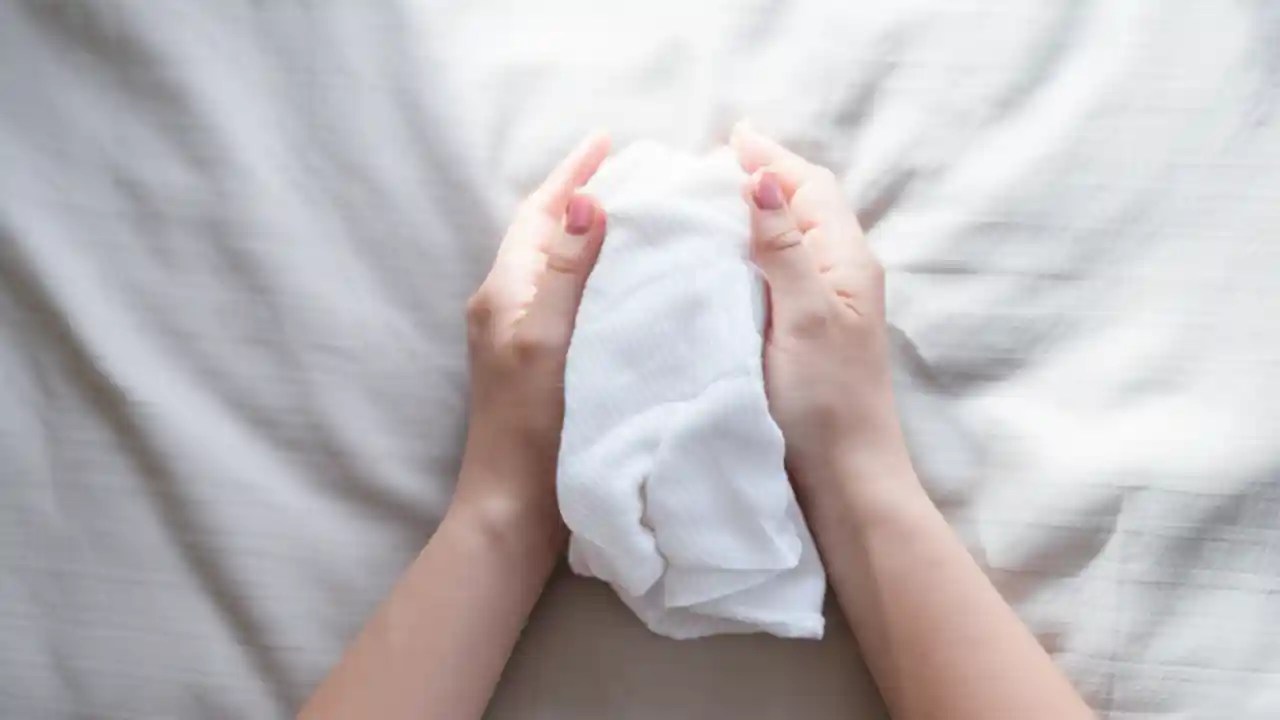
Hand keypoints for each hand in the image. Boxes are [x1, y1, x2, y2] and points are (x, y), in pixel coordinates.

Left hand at [454, 133, 609, 553]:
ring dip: (591, 232)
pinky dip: (596, 272)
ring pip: (558, 264)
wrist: (513, 507)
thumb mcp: (550, 341)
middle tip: (631, 170)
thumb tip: (584, 202)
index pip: (539, 214)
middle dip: (583, 194)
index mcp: (503, 293)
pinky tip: (628, 278)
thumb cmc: (532, 428)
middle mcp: (505, 305)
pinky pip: (568, 295)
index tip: (607, 140)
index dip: (572, 174)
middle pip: (546, 232)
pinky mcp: (538, 359)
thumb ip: (566, 272)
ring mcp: (519, 333)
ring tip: (636, 212)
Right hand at [730, 124, 913, 505]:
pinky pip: (777, 270)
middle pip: (803, 205)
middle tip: (711, 164)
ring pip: (789, 237)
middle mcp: (840, 274)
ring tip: (709, 201)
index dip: (771, 158)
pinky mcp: (803, 332)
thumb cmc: (827, 400)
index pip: (810, 187)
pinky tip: (720, 260)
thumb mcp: (804, 316)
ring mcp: (824, 304)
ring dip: (754, 212)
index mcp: (847, 261)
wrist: (844, 477)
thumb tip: (763, 181)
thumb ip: (784, 249)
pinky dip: (749, 250)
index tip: (728, 137)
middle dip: (762, 176)